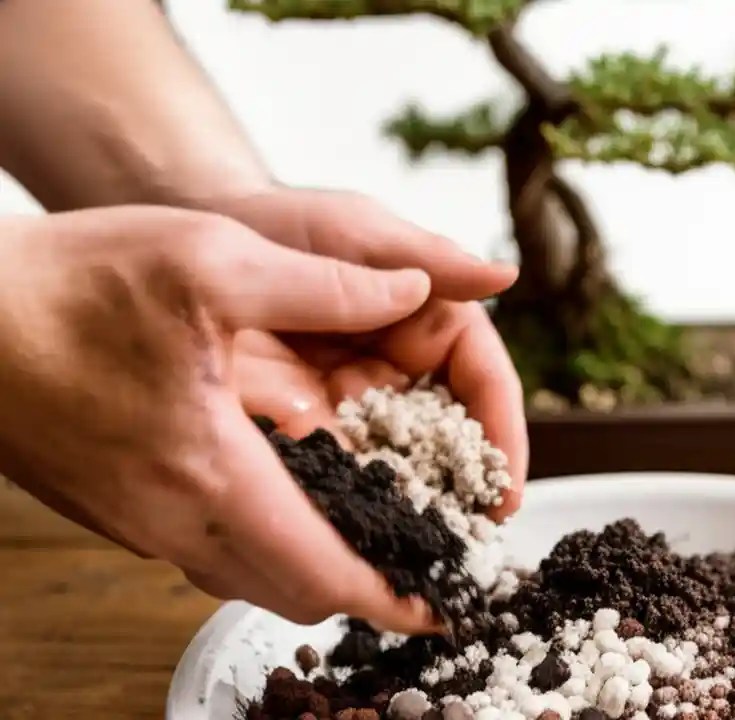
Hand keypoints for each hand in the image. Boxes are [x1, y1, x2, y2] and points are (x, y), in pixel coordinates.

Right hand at [0, 206, 437, 631]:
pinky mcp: (114, 508)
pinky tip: (285, 487)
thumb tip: (418, 291)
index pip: (322, 572)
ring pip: (245, 575)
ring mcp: (136, 522)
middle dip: (362, 585)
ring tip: (368, 524)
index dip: (392, 597)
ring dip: (312, 563)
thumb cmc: (69, 284)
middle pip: (290, 590)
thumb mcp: (212, 260)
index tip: (441, 605)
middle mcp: (172, 519)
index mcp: (211, 474)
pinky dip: (261, 538)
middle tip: (416, 557)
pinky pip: (205, 549)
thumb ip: (327, 286)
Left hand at [204, 186, 528, 517]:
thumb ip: (424, 257)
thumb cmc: (276, 222)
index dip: (500, 432)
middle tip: (470, 543)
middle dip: (463, 491)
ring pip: (395, 468)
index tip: (504, 485)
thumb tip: (507, 276)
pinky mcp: (298, 435)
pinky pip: (333, 479)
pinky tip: (347, 548)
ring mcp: (347, 408)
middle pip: (447, 438)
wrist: (181, 241)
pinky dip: (346, 512)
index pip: (480, 380)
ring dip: (411, 511)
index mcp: (425, 322)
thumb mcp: (351, 230)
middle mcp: (395, 372)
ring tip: (418, 558)